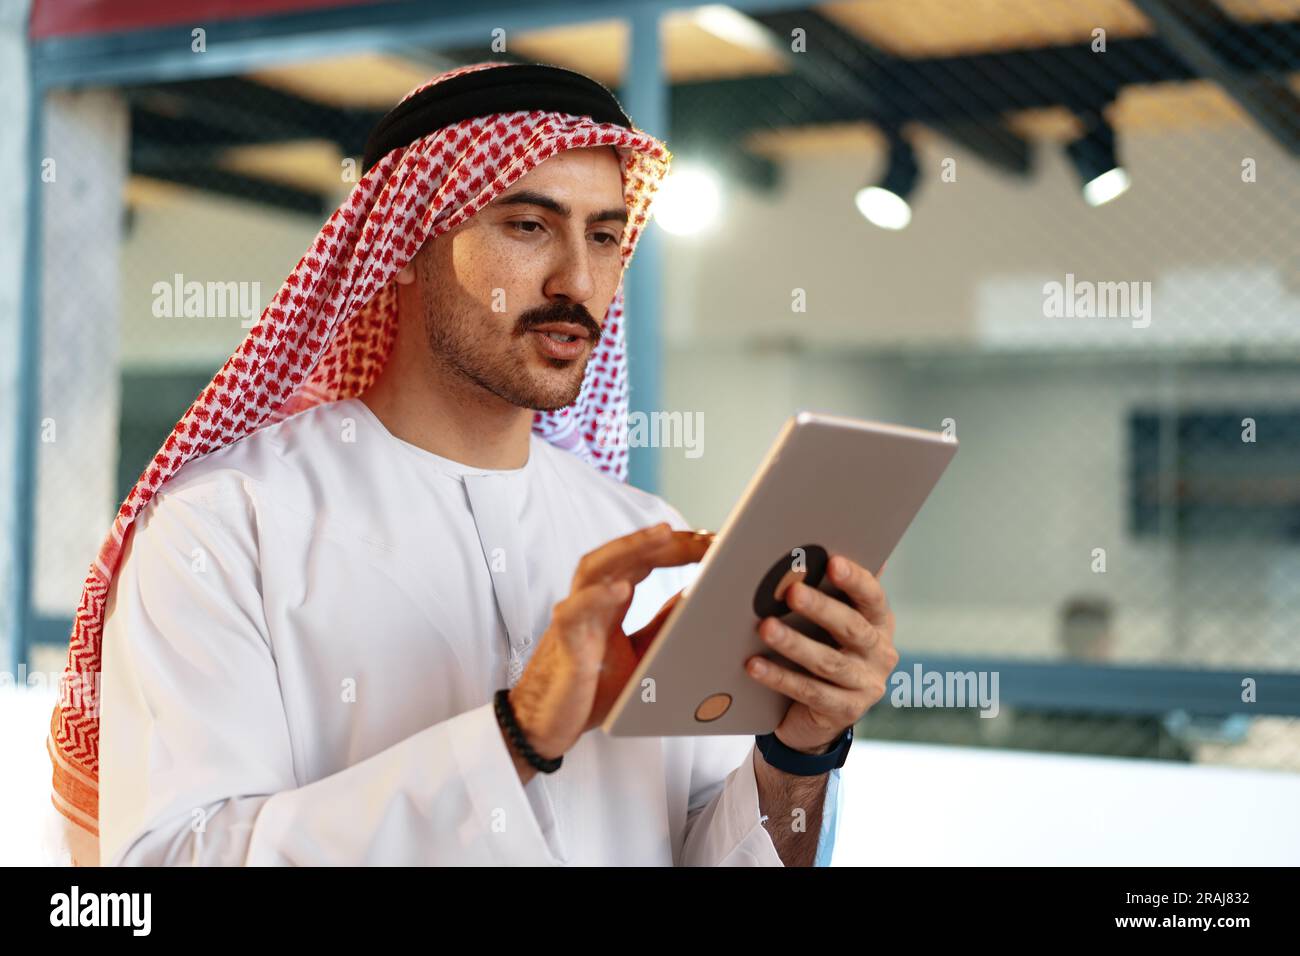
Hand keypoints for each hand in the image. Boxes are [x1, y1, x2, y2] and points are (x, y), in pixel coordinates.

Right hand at [509, 522, 712, 760]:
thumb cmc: (588, 688)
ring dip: (630, 548)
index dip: (676, 547)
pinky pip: (574, 613)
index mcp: (610, 602)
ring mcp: (575, 617)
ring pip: (595, 568)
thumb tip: (696, 598)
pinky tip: (619, 589)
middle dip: (665, 541)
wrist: (546, 724)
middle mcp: (591, 601)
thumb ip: (662, 625)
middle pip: (625, 555)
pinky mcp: (564, 643)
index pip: (644, 561)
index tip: (712, 541)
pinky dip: (595, 598)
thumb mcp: (641, 654)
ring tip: (663, 536)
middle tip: (704, 535)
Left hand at [747, 555, 897, 754]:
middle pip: (851, 627)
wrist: (821, 714)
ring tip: (766, 628)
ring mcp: (866, 685)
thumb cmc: (823, 650)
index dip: (855, 579)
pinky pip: (809, 692)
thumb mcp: (831, 623)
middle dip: (820, 608)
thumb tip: (816, 549)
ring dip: (794, 644)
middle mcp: (880, 653)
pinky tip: (754, 665)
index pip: (873, 597)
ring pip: (828, 662)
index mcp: (879, 622)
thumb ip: (829, 592)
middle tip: (792, 591)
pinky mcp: (846, 711)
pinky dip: (779, 677)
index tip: (832, 562)